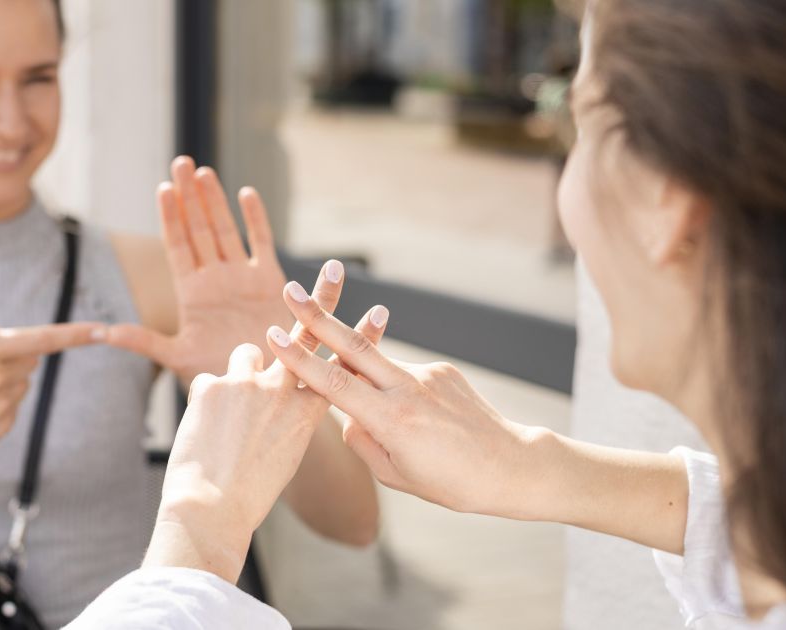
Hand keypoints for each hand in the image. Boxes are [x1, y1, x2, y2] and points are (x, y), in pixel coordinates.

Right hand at [0, 272, 105, 454]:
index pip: (40, 339)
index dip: (74, 335)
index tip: (102, 330)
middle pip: (32, 358)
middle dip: (14, 354)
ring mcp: (0, 406)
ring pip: (25, 381)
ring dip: (8, 379)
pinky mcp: (2, 426)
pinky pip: (16, 405)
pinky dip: (2, 402)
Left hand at [107, 156, 290, 384]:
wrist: (261, 388)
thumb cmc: (219, 375)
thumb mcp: (177, 357)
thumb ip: (144, 341)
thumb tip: (104, 332)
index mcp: (191, 293)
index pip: (177, 246)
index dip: (170, 217)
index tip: (162, 189)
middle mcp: (215, 279)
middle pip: (199, 229)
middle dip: (189, 196)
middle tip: (181, 163)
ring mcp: (242, 277)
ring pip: (226, 230)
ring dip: (215, 201)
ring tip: (204, 171)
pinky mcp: (270, 282)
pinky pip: (261, 244)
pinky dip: (255, 220)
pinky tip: (246, 193)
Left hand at [143, 261, 386, 581]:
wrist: (211, 507)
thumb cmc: (249, 492)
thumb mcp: (285, 456)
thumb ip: (287, 420)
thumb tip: (277, 400)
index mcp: (307, 414)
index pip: (339, 368)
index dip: (359, 339)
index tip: (377, 314)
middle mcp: (282, 391)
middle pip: (305, 336)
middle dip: (319, 301)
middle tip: (332, 271)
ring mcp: (247, 383)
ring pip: (248, 354)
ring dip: (242, 371)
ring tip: (229, 411)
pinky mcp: (212, 383)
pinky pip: (209, 382)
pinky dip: (207, 402)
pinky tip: (204, 431)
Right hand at [266, 284, 538, 516]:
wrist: (511, 466)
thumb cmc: (451, 482)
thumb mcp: (395, 475)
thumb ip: (362, 441)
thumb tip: (347, 415)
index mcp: (391, 419)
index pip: (334, 382)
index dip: (300, 359)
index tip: (274, 334)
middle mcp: (408, 389)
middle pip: (352, 346)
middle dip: (317, 316)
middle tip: (290, 289)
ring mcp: (428, 374)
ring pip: (379, 365)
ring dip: (360, 368)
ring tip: (389, 410)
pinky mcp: (443, 370)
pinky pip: (406, 377)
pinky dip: (398, 393)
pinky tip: (423, 423)